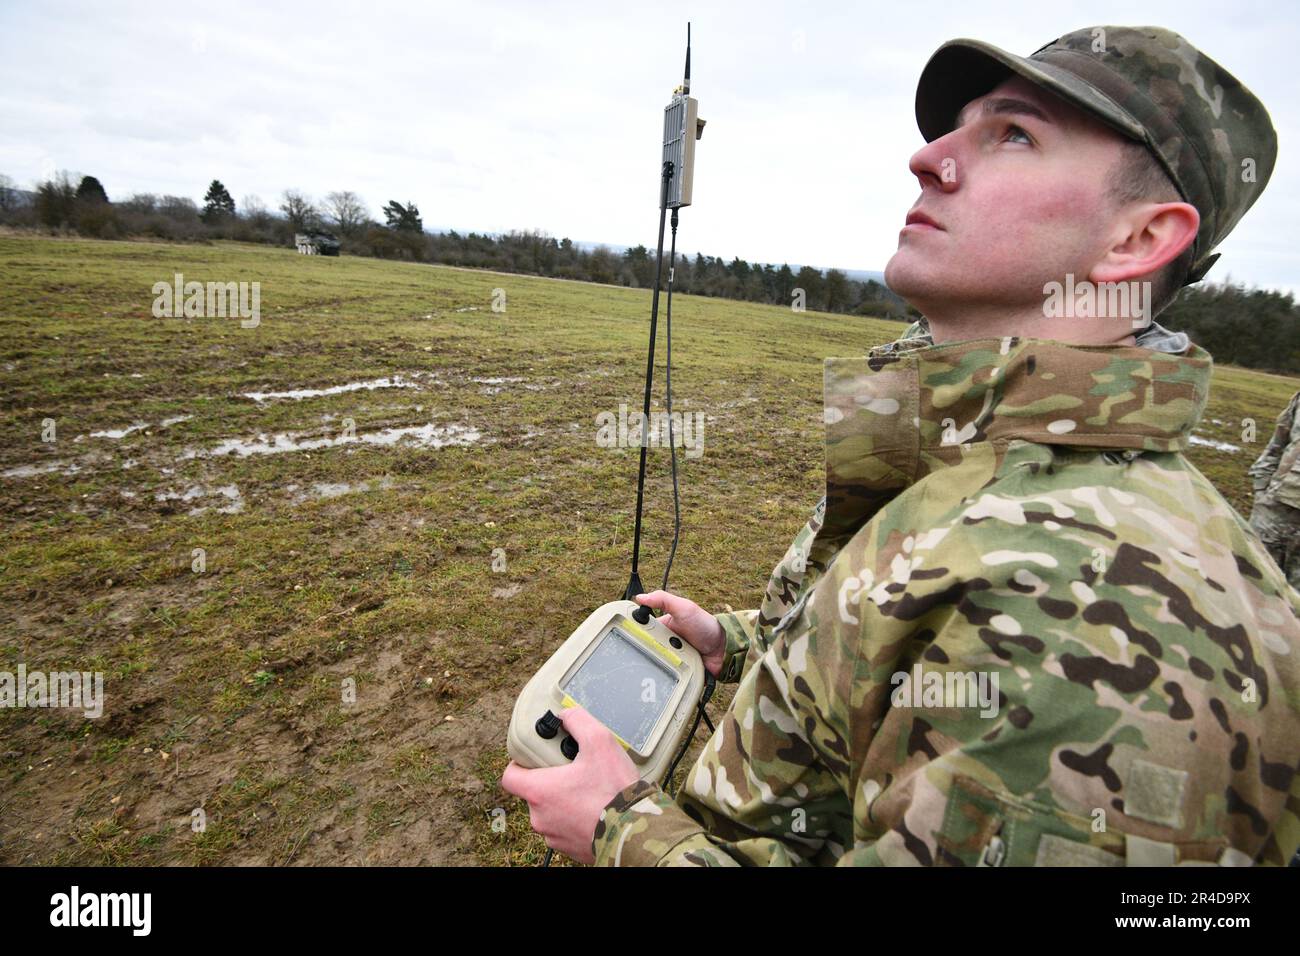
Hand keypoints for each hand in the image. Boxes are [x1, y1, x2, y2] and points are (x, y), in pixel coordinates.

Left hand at [500, 706, 639, 863]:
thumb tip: (567, 716)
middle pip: (534, 792)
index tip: (535, 757)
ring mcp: (554, 836)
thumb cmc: (615, 792)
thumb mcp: (599, 742)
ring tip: (590, 789)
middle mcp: (541, 817)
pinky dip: (577, 817)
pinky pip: (566, 828)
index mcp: (540, 791)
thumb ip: (578, 721)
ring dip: (565, 800)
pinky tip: (596, 808)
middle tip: (573, 770)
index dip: (520, 763)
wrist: (636, 831)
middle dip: (551, 779)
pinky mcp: (571, 849)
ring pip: (551, 811)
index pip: (510, 776)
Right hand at [634, 590, 724, 677]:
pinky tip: (666, 675)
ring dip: (660, 663)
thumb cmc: (704, 624)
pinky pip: (666, 676)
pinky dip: (667, 675)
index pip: (641, 630)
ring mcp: (670, 658)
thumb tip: (640, 597)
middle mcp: (663, 643)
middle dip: (650, 651)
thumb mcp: (684, 607)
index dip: (635, 633)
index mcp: (661, 627)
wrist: (723, 647)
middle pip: (646, 650)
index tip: (628, 636)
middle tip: (654, 650)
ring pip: (655, 664)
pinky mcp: (677, 671)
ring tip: (667, 660)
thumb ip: (663, 600)